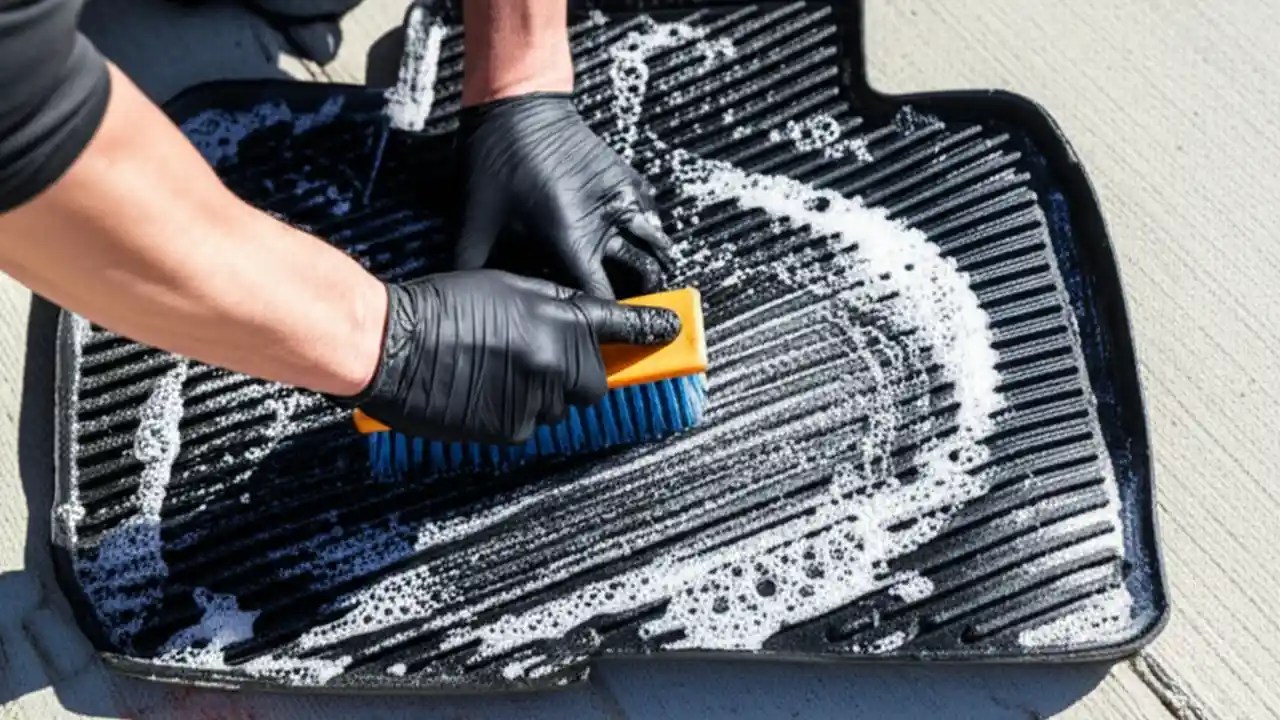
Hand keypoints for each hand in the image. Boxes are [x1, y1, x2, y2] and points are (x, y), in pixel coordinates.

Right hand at [341, 270, 680, 443]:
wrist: (390, 344)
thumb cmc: (439, 307)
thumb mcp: (505, 287)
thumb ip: (551, 306)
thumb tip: (580, 327)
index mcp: (557, 320)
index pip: (619, 326)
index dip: (650, 331)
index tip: (674, 332)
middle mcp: (555, 362)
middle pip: (593, 384)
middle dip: (575, 377)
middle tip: (536, 361)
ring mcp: (534, 399)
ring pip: (556, 408)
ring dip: (537, 395)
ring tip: (490, 371)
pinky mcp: (509, 429)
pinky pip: (524, 426)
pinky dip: (508, 413)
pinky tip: (477, 391)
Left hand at [455, 93, 673, 298]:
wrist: (520, 108)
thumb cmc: (497, 163)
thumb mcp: (477, 218)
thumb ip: (470, 263)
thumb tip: (458, 300)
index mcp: (571, 237)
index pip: (602, 295)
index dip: (606, 319)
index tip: (601, 332)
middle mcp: (605, 219)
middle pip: (644, 272)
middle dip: (642, 295)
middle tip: (632, 308)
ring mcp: (621, 196)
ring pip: (656, 242)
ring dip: (653, 262)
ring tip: (644, 280)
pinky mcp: (626, 178)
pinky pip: (651, 212)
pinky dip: (649, 229)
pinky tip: (634, 240)